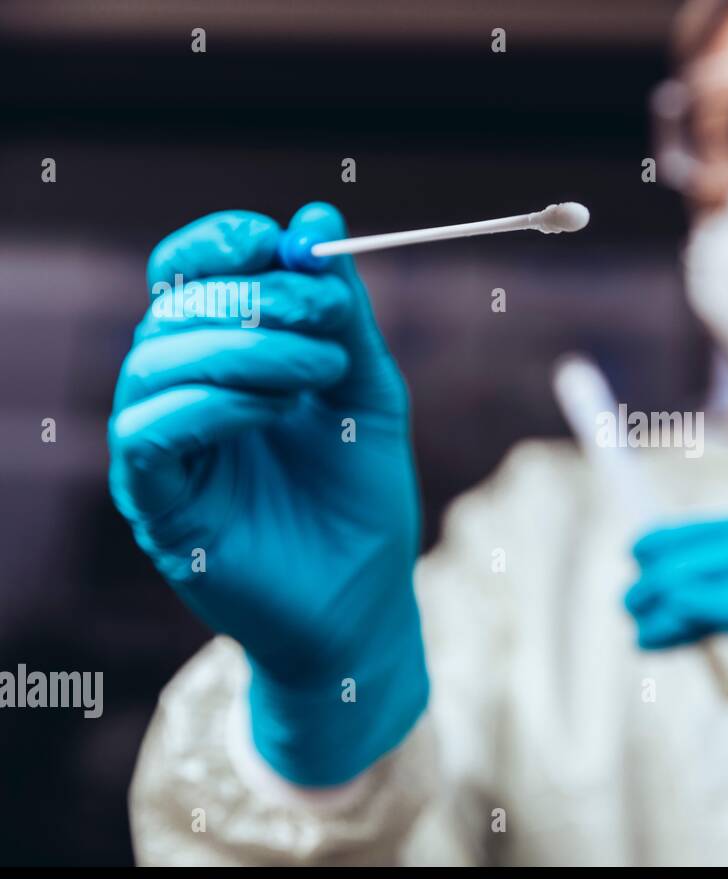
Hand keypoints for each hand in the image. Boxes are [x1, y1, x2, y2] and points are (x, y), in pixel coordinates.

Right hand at [109, 203, 427, 785]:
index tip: (279, 238)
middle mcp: (181, 397)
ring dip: (244, 347)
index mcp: (224, 362)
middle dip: (252, 295)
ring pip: (157, 360)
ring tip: (318, 369)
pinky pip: (151, 431)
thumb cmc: (363, 500)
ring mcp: (164, 450)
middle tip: (323, 314)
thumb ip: (344, 312)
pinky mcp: (158, 503)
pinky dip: (213, 402)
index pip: (187, 274)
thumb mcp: (367, 390)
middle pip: (172, 308)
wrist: (365, 603)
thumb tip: (318, 218)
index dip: (222, 242)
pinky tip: (272, 409)